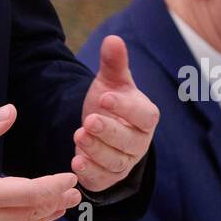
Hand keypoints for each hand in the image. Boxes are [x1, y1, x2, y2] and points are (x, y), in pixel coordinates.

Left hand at [74, 36, 158, 192]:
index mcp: (144, 117)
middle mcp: (138, 143)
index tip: (105, 98)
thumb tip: (113, 40)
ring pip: (115, 162)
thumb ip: (113, 63)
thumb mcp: (110, 82)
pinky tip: (76, 163)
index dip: (126, 109)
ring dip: (96, 151)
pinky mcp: (107, 178)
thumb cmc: (109, 103)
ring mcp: (124, 163)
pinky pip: (102, 180)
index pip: (144, 116)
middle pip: (130, 142)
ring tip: (79, 136)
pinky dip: (90, 173)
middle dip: (109, 132)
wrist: (97, 127)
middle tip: (89, 120)